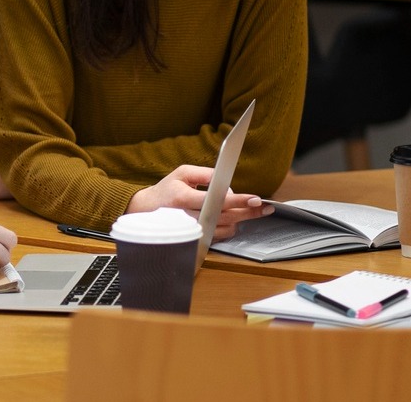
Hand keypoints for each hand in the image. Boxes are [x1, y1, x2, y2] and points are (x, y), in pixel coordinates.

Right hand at [124, 165, 273, 239]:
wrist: (145, 210)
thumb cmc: (166, 189)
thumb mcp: (182, 173)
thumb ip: (205, 174)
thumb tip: (226, 184)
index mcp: (183, 199)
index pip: (216, 201)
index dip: (238, 200)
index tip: (255, 198)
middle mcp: (188, 218)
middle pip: (225, 217)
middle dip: (248, 212)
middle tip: (265, 208)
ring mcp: (191, 231)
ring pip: (224, 229)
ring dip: (240, 221)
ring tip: (253, 212)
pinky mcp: (194, 239)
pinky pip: (218, 236)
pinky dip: (230, 228)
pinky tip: (236, 220)